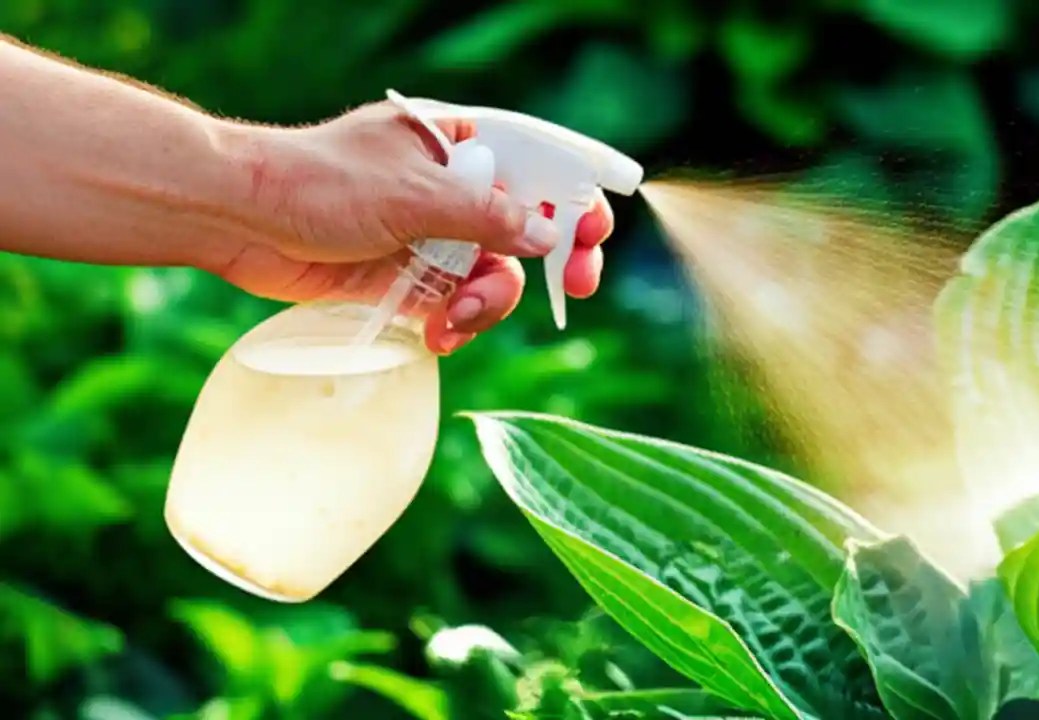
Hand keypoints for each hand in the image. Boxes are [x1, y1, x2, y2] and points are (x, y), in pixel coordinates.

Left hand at [203, 100, 614, 354]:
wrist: (241, 219)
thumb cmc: (321, 183)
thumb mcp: (416, 194)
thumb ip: (489, 215)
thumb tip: (549, 236)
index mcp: (458, 145)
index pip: (537, 164)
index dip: (574, 197)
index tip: (593, 235)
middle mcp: (452, 188)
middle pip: (528, 226)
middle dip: (550, 260)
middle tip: (576, 286)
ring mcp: (431, 235)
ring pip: (495, 274)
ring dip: (490, 302)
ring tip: (458, 320)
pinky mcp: (408, 278)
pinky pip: (456, 305)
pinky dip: (457, 323)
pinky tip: (438, 335)